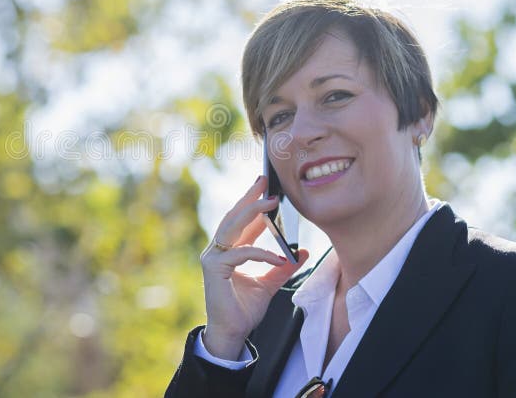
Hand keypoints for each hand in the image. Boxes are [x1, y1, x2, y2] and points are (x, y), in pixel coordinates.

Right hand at [200, 175, 308, 359]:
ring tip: (271, 202)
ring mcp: (213, 257)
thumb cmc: (244, 309)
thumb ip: (282, 267)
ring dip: (252, 212)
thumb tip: (302, 251)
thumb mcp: (269, 284)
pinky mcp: (214, 268)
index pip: (241, 221)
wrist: (232, 333)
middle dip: (250, 198)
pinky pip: (241, 253)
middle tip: (264, 181)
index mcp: (229, 251)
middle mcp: (218, 250)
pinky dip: (261, 253)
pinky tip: (278, 258)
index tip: (266, 187)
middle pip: (233, 217)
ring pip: (232, 227)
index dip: (253, 203)